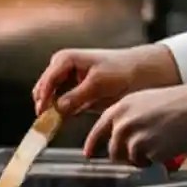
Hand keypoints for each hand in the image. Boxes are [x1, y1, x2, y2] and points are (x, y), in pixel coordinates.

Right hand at [34, 44, 181, 116]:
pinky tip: (61, 122)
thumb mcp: (99, 84)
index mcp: (64, 60)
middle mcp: (62, 68)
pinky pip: (61, 105)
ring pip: (50, 99)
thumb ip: (76, 96)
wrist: (143, 72)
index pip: (47, 81)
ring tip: (52, 126)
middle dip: (44, 105)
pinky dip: (60, 114)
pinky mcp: (75, 93)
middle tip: (46, 124)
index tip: (42, 116)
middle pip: (44, 90)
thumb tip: (57, 109)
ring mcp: (68, 80)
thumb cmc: (122, 71)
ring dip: (51, 111)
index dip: (43, 99)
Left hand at [85, 74, 186, 165]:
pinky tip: (164, 148)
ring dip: (140, 158)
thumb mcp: (143, 102)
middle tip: (139, 152)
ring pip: (128, 159)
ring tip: (157, 146)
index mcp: (120, 109)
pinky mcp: (147, 151)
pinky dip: (153, 161)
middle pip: (112, 150)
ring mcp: (133, 138)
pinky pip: (145, 163)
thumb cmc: (178, 102)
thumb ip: (127, 117)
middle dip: (124, 155)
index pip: (98, 130)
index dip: (92, 144)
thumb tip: (120, 134)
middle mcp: (123, 123)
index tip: (89, 153)